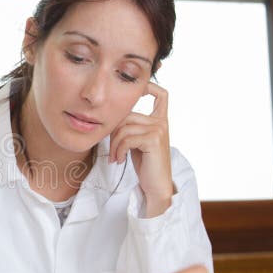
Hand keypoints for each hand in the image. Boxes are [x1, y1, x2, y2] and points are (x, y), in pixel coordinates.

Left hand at [109, 82, 173, 216]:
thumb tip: (111, 117)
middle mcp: (161, 122)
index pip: (162, 95)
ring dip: (114, 145)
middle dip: (113, 133)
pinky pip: (126, 138)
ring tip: (115, 157)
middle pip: (127, 116)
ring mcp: (159, 129)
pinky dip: (118, 150)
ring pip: (124, 128)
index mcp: (160, 120)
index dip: (150, 87)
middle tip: (112, 151)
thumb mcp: (137, 141)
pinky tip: (120, 160)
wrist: (156, 185)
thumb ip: (130, 126)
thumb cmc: (146, 164)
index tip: (138, 90)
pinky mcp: (153, 140)